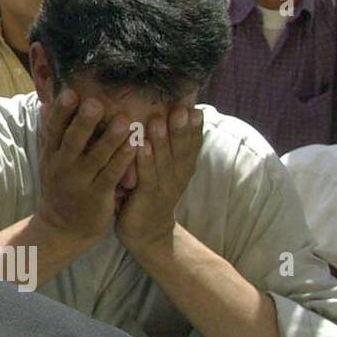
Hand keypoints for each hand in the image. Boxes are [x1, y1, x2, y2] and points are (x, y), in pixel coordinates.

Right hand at [36, 88, 138, 248]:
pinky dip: (122, 159)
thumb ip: (51, 134)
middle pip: (72, 140)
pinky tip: (134, 145)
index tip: (70, 92)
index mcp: (51, 154)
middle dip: (84, 122)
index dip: (62, 112)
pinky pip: (111, 175)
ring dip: (110, 138)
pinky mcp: (97, 195)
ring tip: (124, 119)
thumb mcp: (50, 161)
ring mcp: (79, 182)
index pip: (54, 129)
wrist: (62, 227)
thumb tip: (46, 103)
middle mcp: (62, 166)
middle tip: (96, 102)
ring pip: (96, 157)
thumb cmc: (61, 186)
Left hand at [116, 104, 203, 255]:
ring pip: (166, 160)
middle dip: (183, 127)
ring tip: (161, 118)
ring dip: (164, 139)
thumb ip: (166, 147)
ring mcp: (165, 187)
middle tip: (183, 106)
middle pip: (183, 148)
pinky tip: (142, 144)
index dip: (194, 125)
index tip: (194, 103)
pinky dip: (146, 160)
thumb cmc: (150, 193)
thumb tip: (164, 114)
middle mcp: (178, 176)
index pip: (192, 142)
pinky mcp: (149, 197)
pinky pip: (148, 176)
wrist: (147, 233)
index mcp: (183, 167)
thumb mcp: (162, 169)